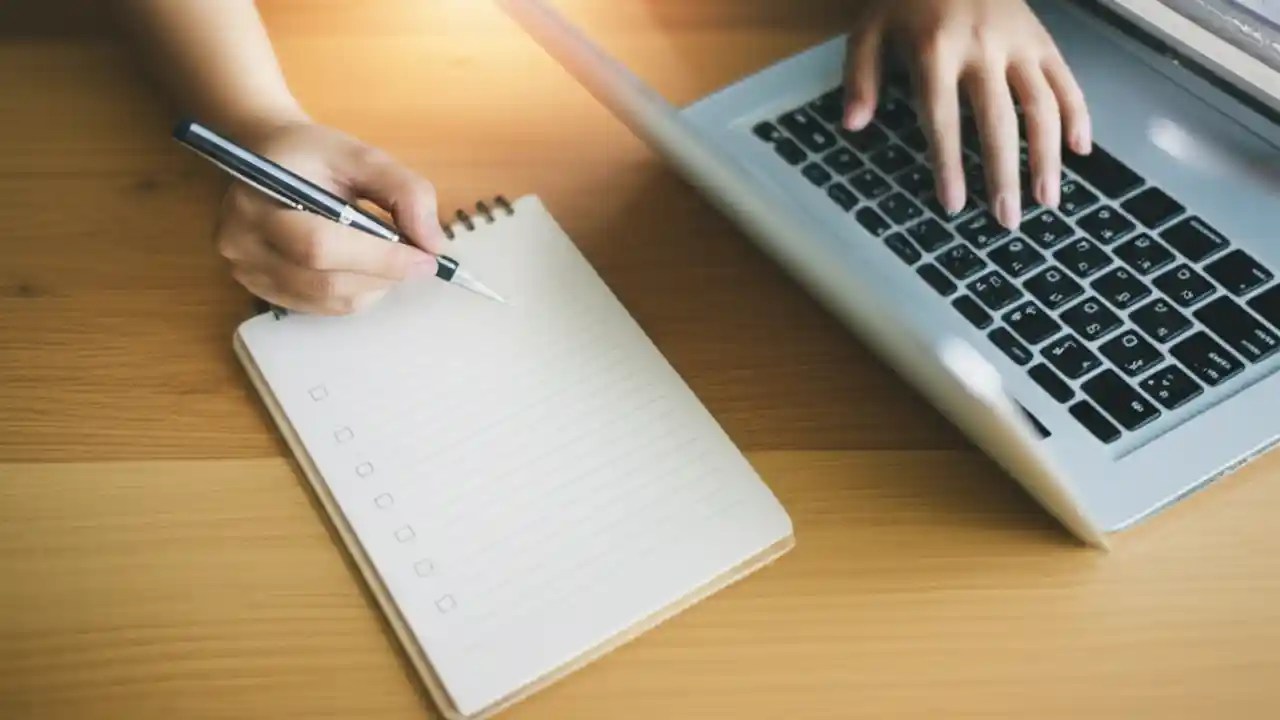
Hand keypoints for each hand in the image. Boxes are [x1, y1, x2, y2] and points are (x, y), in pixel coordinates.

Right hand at [212, 121, 447, 313]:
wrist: (266, 160)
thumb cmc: (313, 156)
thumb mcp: (361, 156)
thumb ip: (404, 191)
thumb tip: (432, 243)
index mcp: (257, 199)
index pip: (320, 245)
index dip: (379, 257)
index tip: (426, 258)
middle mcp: (241, 243)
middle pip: (323, 280)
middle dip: (382, 274)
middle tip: (420, 263)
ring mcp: (247, 272)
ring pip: (326, 299)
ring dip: (373, 286)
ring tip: (390, 259)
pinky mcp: (261, 292)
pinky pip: (320, 307)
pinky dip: (356, 294)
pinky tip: (365, 269)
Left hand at [843, 0, 1091, 227]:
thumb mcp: (868, 28)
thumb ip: (859, 76)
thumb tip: (853, 124)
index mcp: (935, 48)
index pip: (943, 117)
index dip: (948, 163)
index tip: (952, 203)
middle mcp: (983, 47)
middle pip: (999, 120)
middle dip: (1004, 173)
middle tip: (1007, 219)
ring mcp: (1018, 41)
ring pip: (1041, 104)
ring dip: (1047, 155)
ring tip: (1047, 199)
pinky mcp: (1042, 36)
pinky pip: (1065, 79)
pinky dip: (1078, 114)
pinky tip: (1080, 150)